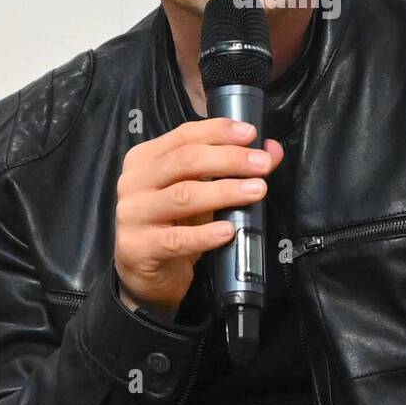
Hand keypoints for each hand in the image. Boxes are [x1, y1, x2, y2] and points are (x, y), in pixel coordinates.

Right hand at [114, 117, 284, 318]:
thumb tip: (272, 149)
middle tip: (262, 164)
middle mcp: (134, 182)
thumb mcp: (200, 191)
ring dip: (224, 191)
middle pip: (185, 160)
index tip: (251, 134)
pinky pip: (177, 239)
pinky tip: (228, 230)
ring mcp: (133, 214)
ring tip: (256, 191)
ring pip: (184, 195)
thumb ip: (232, 168)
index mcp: (145, 159)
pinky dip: (206, 234)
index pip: (183, 135)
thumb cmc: (173, 224)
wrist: (144, 273)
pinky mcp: (139, 247)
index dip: (218, 131)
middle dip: (229, 159)